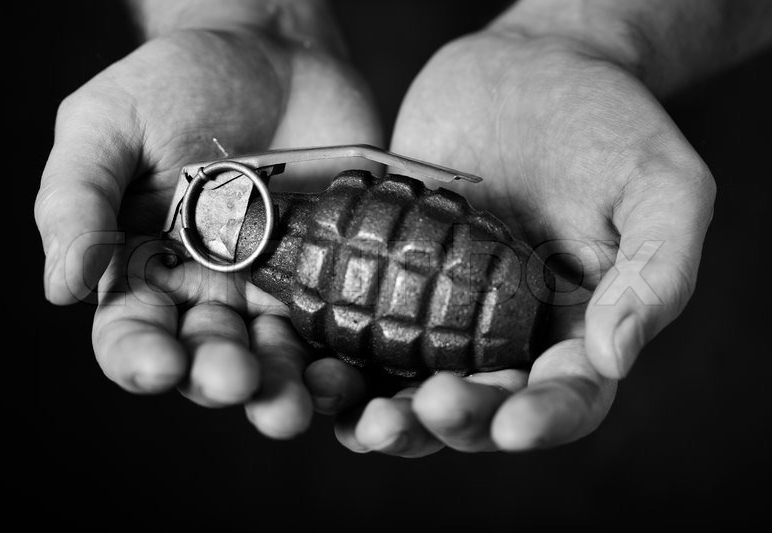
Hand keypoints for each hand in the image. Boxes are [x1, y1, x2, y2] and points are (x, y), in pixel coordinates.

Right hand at [35, 24, 380, 437]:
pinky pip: (340, 325)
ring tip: (297, 406)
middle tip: (240, 384)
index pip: (132, 333)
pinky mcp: (334, 273)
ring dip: (286, 388)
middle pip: (210, 357)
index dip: (141, 357)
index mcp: (143, 268)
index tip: (161, 366)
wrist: (276, 53)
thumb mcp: (107, 125)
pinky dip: (346, 355)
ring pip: (278, 356)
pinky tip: (354, 372)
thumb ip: (77, 200)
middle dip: (222, 377)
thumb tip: (59, 289)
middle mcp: (209, 291)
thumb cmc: (177, 81)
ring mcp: (277, 287)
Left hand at [304, 27, 714, 453]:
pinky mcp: (391, 276)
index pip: (567, 398)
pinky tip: (316, 367)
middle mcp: (506, 334)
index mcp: (577, 329)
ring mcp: (443, 309)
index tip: (513, 424)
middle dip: (450, 422)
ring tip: (355, 414)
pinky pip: (364, 329)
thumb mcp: (662, 187)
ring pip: (413, 386)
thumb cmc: (609, 122)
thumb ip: (656, 272)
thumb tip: (613, 357)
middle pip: (480, 406)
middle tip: (417, 413)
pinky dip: (341, 357)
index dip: (542, 419)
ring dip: (385, 413)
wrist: (528, 68)